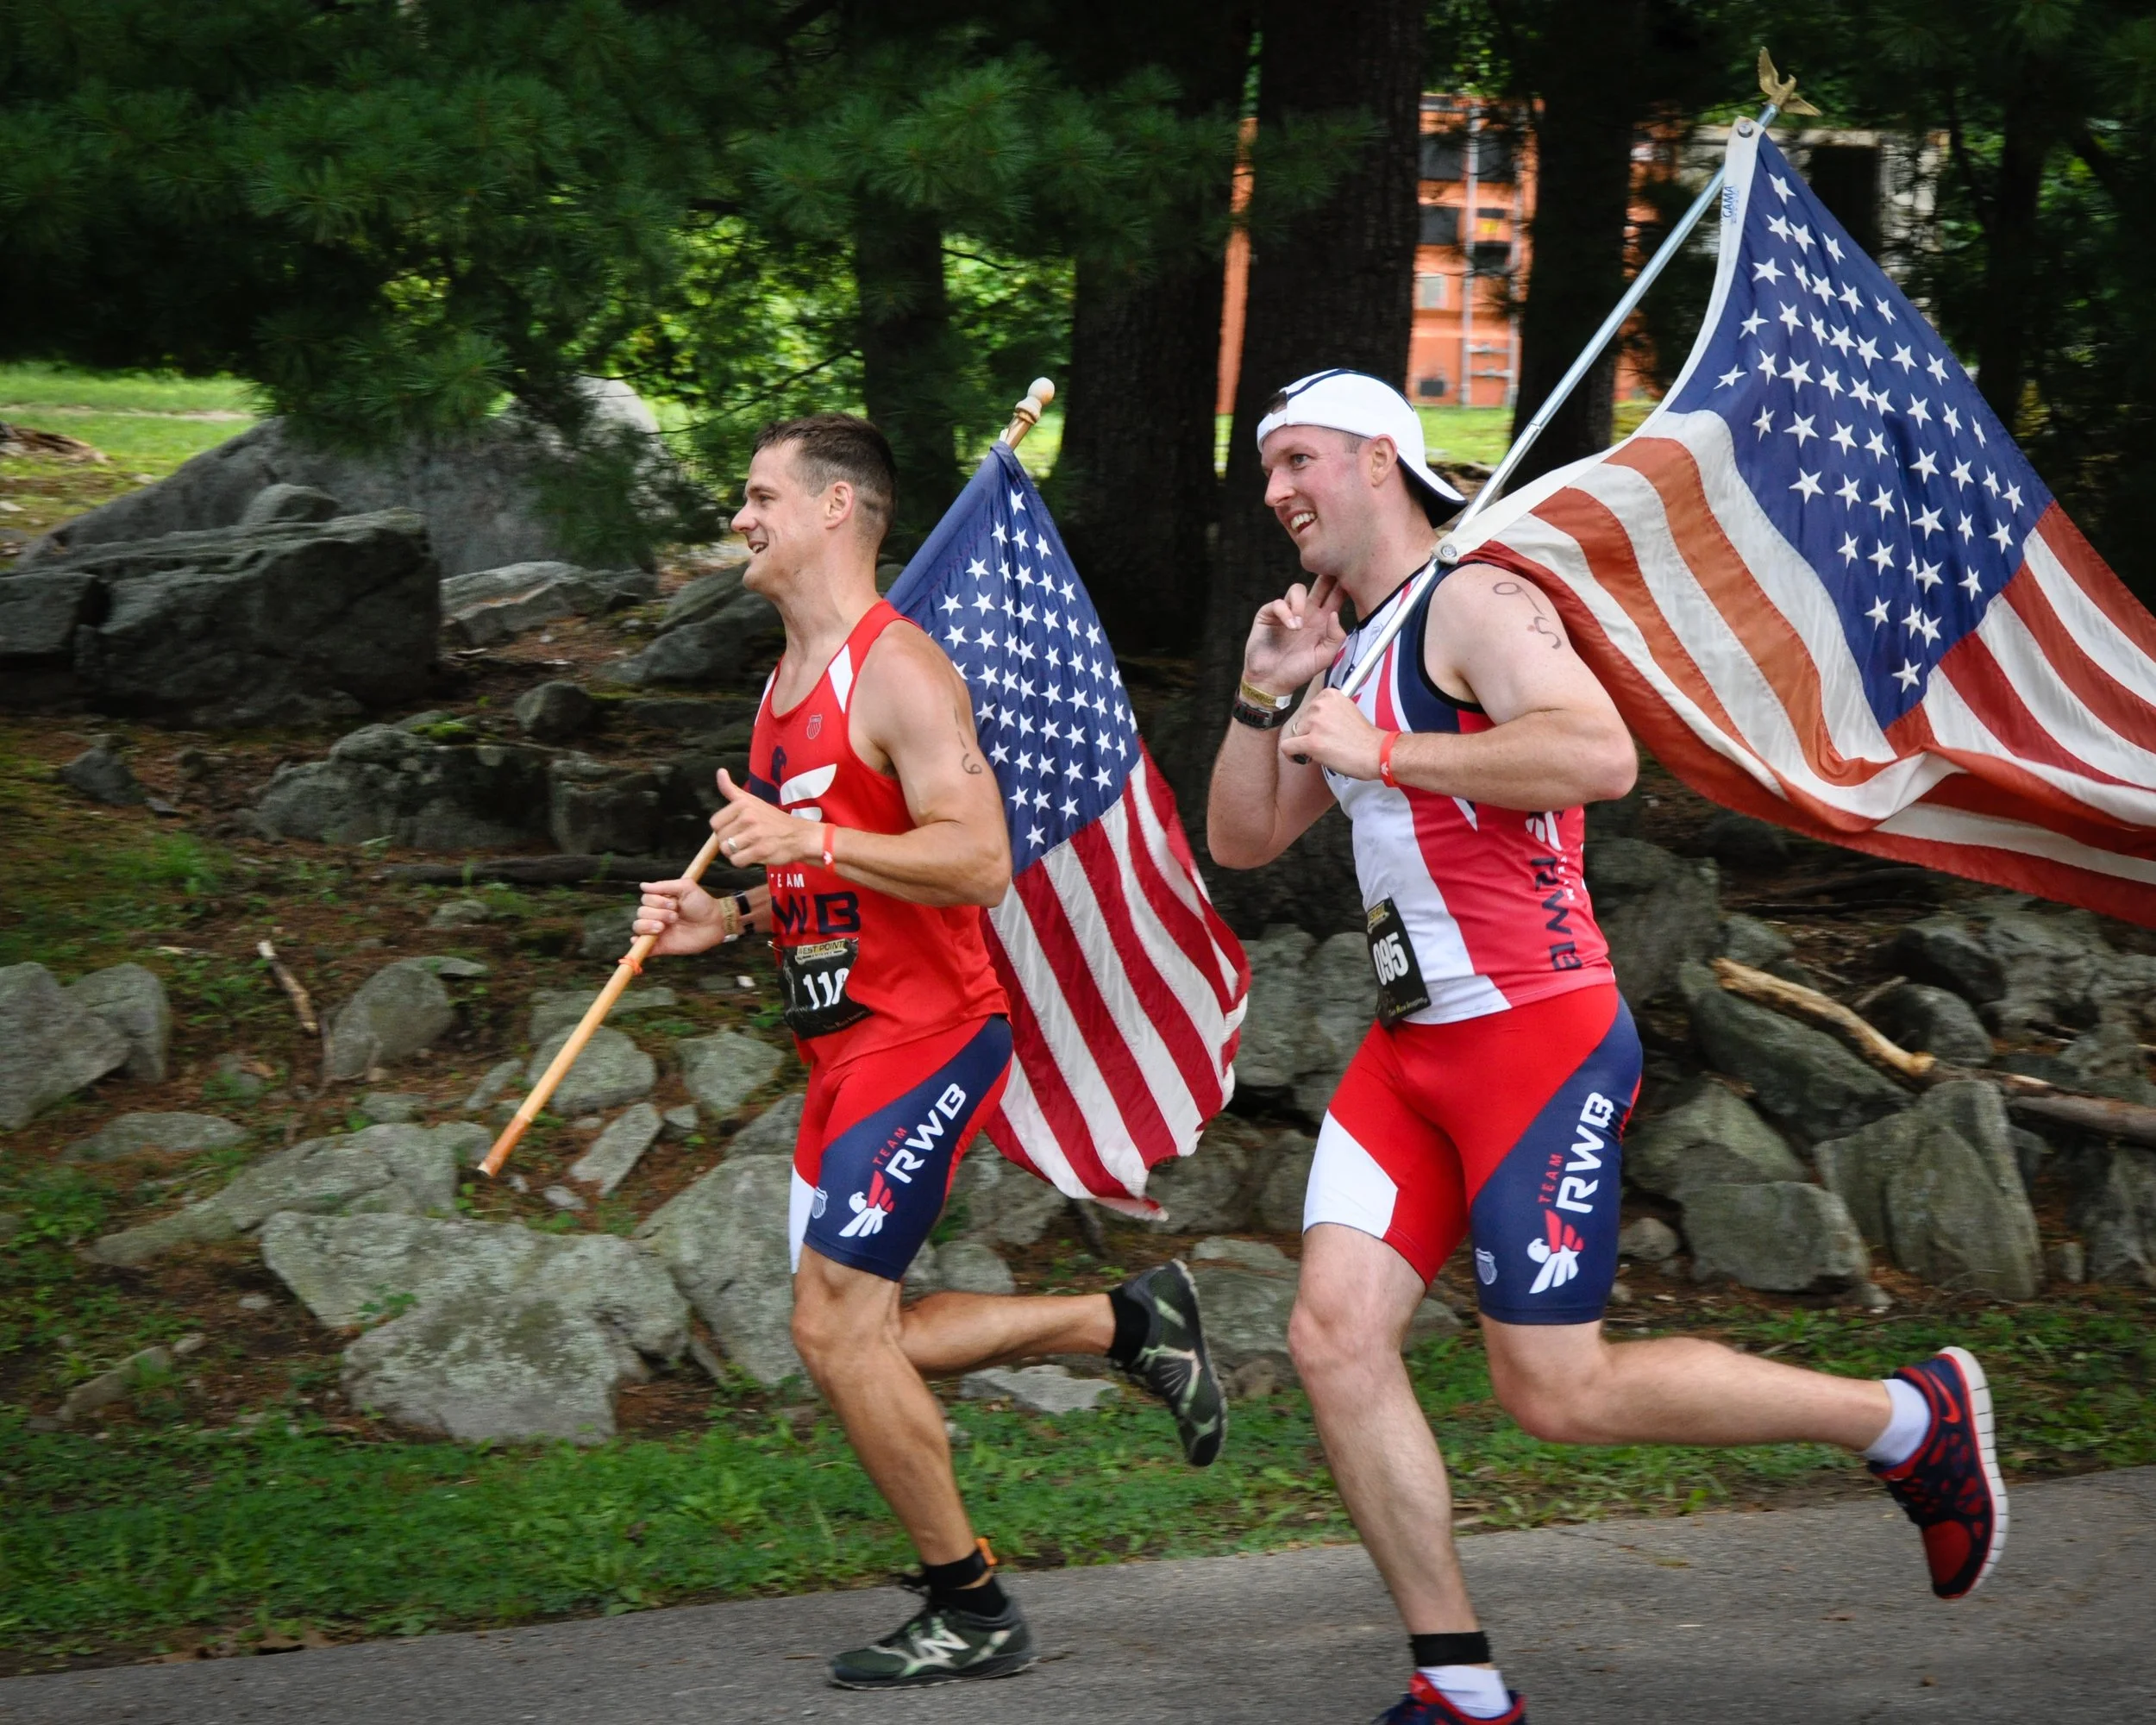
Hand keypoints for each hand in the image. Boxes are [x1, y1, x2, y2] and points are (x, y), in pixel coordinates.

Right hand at [633, 876, 727, 954]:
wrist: (715, 923)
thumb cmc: (702, 904)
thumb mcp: (686, 887)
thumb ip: (664, 886)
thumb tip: (642, 886)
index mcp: (661, 902)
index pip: (645, 899)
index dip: (656, 901)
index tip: (674, 904)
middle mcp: (657, 915)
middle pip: (641, 912)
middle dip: (657, 913)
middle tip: (675, 916)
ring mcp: (658, 931)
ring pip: (638, 926)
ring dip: (648, 925)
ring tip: (664, 927)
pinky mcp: (661, 945)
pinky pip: (643, 946)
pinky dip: (637, 944)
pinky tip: (639, 940)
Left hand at [707, 768, 821, 868]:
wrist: (798, 835)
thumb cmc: (772, 819)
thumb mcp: (752, 800)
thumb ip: (731, 789)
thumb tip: (720, 772)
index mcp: (743, 804)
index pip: (715, 823)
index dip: (723, 829)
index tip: (735, 828)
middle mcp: (748, 817)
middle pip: (720, 838)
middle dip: (729, 842)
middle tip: (744, 839)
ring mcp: (755, 834)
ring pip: (727, 850)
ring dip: (735, 852)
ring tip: (748, 847)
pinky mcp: (761, 850)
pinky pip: (737, 861)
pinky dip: (742, 861)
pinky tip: (752, 855)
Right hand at [1243, 574, 1346, 696]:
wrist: (1271, 681)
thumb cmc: (1297, 671)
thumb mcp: (1324, 657)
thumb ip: (1336, 637)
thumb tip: (1334, 614)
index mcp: (1322, 622)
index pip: (1335, 597)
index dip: (1341, 587)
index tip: (1350, 579)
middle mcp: (1307, 613)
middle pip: (1319, 586)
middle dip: (1325, 578)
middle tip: (1330, 573)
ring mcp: (1288, 612)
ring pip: (1297, 589)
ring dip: (1300, 603)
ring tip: (1300, 626)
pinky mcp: (1269, 614)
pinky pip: (1278, 603)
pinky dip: (1285, 613)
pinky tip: (1290, 627)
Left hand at [1279, 687, 1382, 779]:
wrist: (1377, 753)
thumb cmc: (1364, 737)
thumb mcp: (1347, 710)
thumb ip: (1329, 710)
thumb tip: (1312, 718)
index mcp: (1330, 695)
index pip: (1309, 707)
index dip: (1315, 722)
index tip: (1325, 730)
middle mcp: (1321, 705)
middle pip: (1301, 720)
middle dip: (1310, 733)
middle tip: (1327, 742)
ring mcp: (1315, 724)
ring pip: (1295, 734)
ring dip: (1305, 743)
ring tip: (1324, 750)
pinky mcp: (1312, 742)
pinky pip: (1287, 747)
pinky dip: (1291, 754)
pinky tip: (1302, 758)